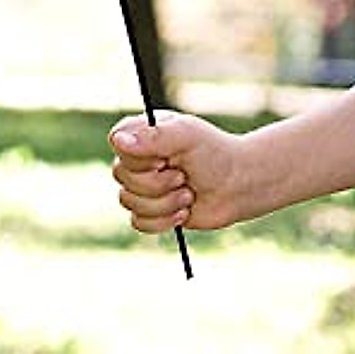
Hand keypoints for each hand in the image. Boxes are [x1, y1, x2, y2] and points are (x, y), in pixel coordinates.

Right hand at [110, 111, 244, 233]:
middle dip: (157, 183)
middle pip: (121, 176)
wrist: (238, 186)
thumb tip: (118, 140)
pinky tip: (184, 211)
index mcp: (146, 131)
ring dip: (165, 202)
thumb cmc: (215, 154)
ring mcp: (144, 184)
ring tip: (188, 194)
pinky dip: (164, 220)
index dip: (138, 156)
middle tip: (184, 176)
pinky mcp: (150, 210)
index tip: (163, 159)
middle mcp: (141, 157)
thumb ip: (153, 137)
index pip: (117, 140)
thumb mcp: (188, 137)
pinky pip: (139, 222)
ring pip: (128, 202)